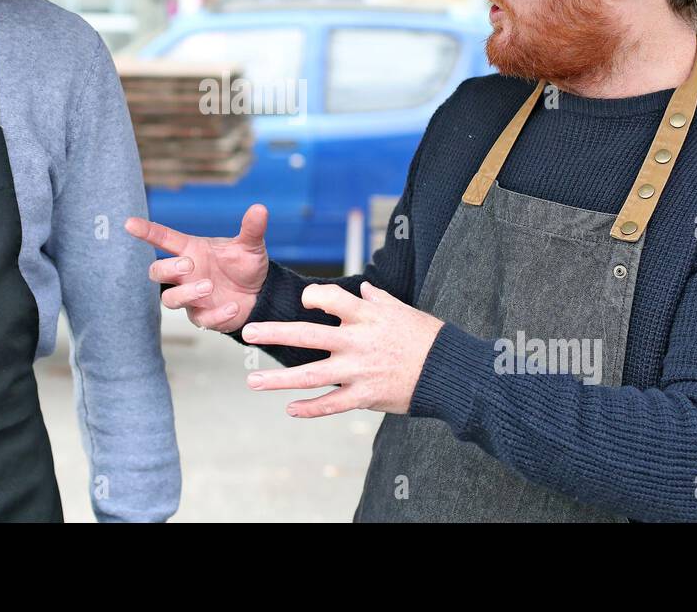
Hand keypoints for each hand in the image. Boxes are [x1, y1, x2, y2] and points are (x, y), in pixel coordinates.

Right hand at [124, 204, 269, 331]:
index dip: (146, 231)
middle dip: (167, 268)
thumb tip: (260, 208)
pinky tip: (232, 307)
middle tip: (188, 265)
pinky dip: (216, 314)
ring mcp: (192, 297)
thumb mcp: (251, 245)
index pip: (163, 239)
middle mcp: (186, 274)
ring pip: (170, 298)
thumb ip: (251, 228)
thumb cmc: (246, 266)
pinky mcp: (204, 317)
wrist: (260, 293)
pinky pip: (201, 319)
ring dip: (186, 293)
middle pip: (156, 272)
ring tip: (208, 287)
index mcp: (192, 251)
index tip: (129, 223)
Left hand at [240, 281, 444, 417]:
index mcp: (366, 315)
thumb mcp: (403, 310)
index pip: (328, 298)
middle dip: (274, 334)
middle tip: (247, 332)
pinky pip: (331, 404)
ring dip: (278, 380)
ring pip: (310, 375)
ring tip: (252, 381)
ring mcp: (358, 371)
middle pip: (307, 336)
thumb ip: (379, 299)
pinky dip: (309, 409)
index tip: (305, 301)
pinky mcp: (365, 396)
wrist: (449, 371)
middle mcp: (357, 341)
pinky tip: (290, 409)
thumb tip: (364, 288)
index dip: (312, 297)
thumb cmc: (427, 337)